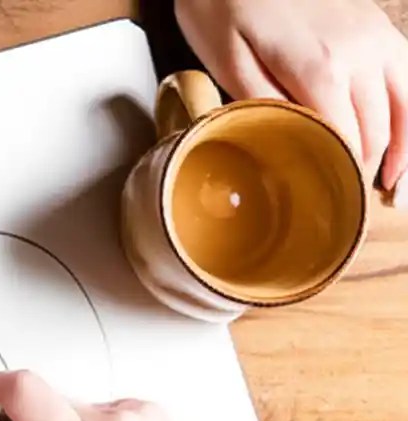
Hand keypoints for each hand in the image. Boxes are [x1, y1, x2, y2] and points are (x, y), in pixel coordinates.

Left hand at [175, 0, 407, 200]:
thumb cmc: (223, 5)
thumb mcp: (226, 62)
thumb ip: (263, 105)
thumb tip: (291, 143)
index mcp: (320, 68)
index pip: (346, 140)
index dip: (346, 177)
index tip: (340, 208)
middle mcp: (360, 53)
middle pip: (378, 127)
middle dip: (372, 171)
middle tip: (362, 209)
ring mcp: (375, 35)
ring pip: (406, 103)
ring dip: (406, 147)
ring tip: (395, 187)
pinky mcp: (378, 24)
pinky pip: (407, 73)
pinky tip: (405, 135)